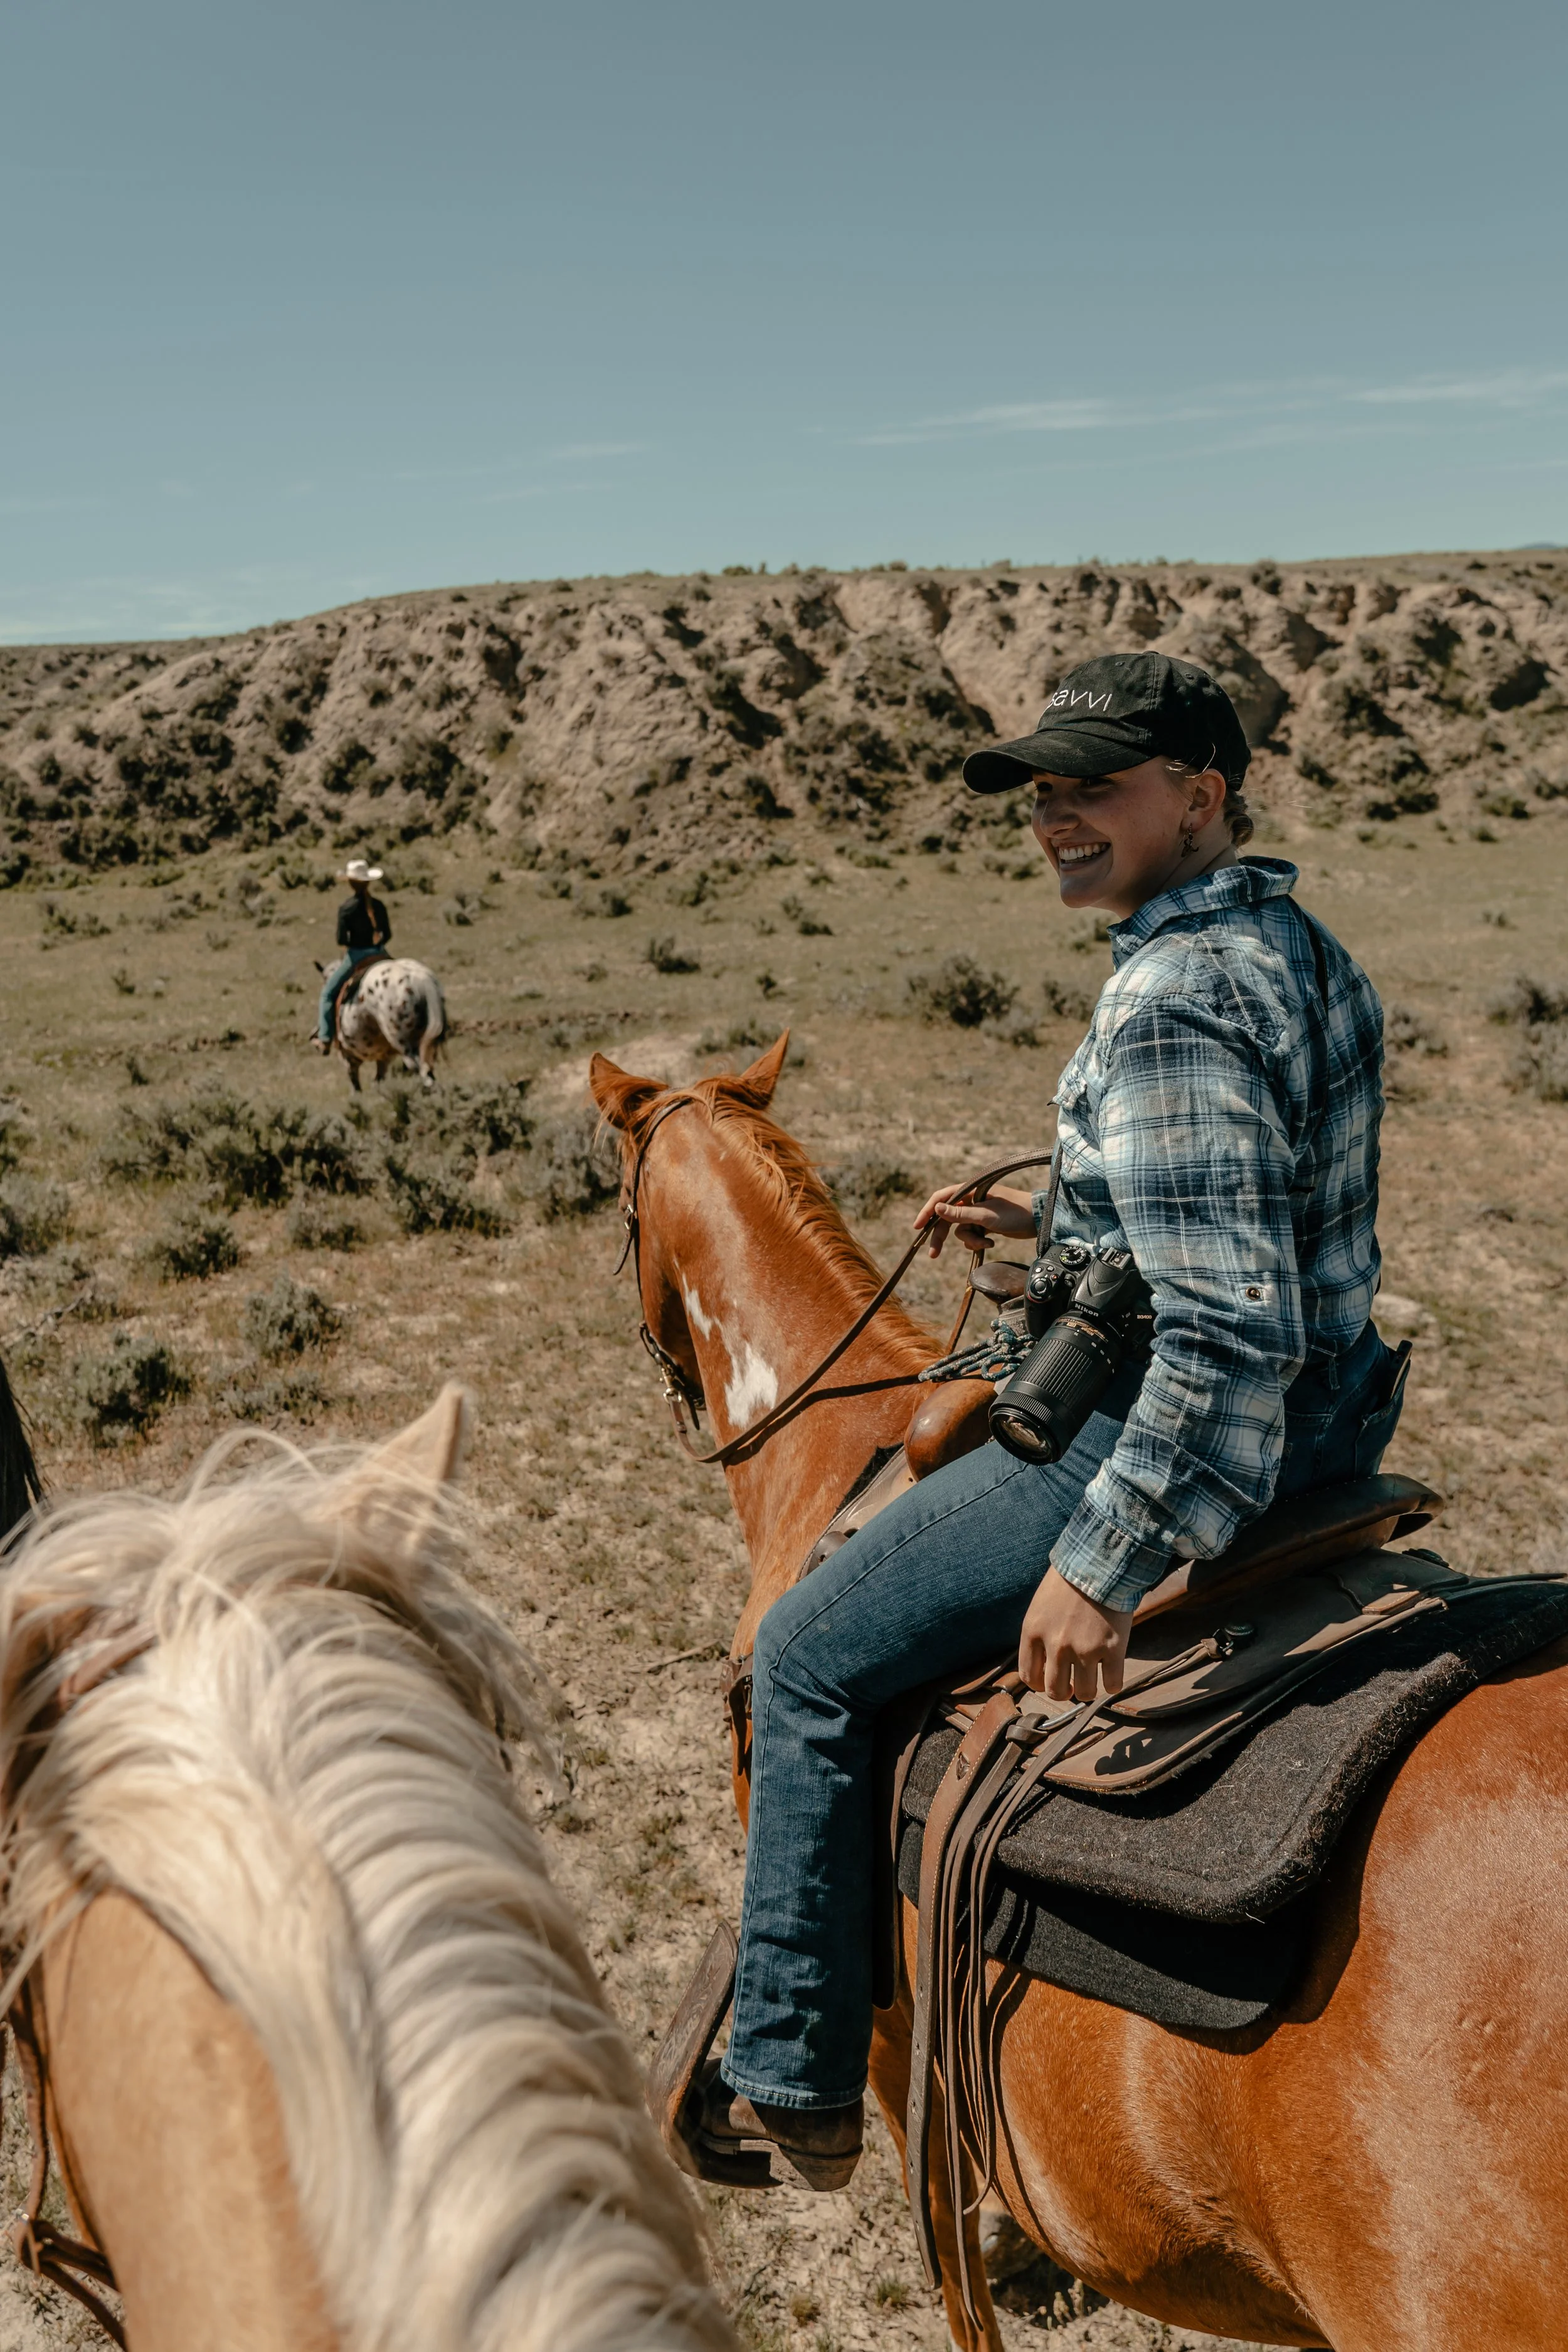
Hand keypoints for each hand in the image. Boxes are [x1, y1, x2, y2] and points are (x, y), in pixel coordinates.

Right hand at [913, 1182, 1035, 1260]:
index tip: (917, 1228)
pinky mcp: (985, 1223)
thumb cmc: (1015, 1213)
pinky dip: (978, 1241)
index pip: (941, 1198)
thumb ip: (961, 1214)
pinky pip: (971, 1235)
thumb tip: (937, 1208)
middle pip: (947, 1218)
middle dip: (941, 1236)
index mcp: (971, 1191)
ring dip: (970, 1240)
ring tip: (985, 1242)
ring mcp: (978, 1212)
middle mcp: (972, 1199)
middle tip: (933, 1254)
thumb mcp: (986, 1215)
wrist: (1039, 1220)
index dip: (927, 1211)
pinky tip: (991, 1241)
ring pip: (960, 1229)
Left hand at [1019, 1568, 1133, 1702]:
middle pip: (1055, 1691)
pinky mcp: (1113, 1649)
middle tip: (1072, 1684)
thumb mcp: (1040, 1605)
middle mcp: (1056, 1645)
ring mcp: (1085, 1649)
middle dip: (1064, 1691)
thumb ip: (1039, 1634)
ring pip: (1084, 1693)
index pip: (1029, 1677)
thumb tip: (1044, 1663)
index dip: (1040, 1684)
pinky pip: (1112, 1685)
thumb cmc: (1069, 1580)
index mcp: (1033, 1632)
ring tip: (1093, 1678)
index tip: (1050, 1679)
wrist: (1101, 1560)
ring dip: (1088, 1689)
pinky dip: (1112, 1684)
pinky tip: (1111, 1673)